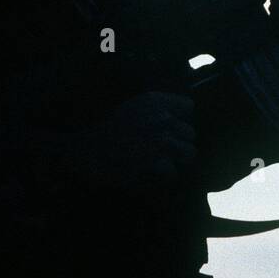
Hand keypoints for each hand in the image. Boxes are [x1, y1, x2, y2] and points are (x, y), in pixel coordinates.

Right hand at [59, 91, 196, 193]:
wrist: (87, 150)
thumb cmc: (109, 130)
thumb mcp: (134, 107)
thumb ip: (158, 109)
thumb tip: (182, 120)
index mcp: (155, 101)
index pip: (188, 107)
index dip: (181, 120)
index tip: (171, 129)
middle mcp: (162, 117)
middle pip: (190, 133)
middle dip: (179, 143)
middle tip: (164, 151)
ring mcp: (161, 140)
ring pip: (189, 153)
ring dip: (177, 160)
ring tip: (163, 163)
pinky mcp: (157, 161)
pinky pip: (173, 172)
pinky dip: (164, 176)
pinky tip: (151, 173)